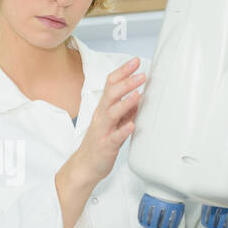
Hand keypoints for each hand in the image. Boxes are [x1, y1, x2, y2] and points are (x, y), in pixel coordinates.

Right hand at [67, 56, 144, 185]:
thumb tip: (139, 96)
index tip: (135, 61)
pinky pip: (114, 137)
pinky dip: (123, 130)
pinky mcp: (105, 146)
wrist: (85, 165)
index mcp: (104, 109)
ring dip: (126, 102)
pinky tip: (131, 125)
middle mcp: (102, 117)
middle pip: (111, 94)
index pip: (111, 84)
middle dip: (126, 82)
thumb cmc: (99, 143)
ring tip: (138, 94)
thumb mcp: (113, 122)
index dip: (123, 71)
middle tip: (142, 75)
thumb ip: (125, 110)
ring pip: (112, 113)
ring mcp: (103, 131)